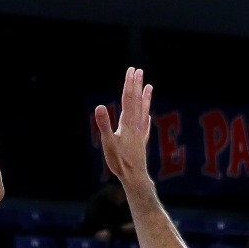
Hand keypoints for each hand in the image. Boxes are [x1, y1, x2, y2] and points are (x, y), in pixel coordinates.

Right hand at [93, 67, 154, 184]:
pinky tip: (148, 116)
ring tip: (149, 86)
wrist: (134, 177)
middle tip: (138, 71)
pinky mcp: (142, 142)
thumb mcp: (108, 143)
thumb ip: (104, 124)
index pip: (128, 99)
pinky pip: (146, 126)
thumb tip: (99, 106)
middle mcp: (136, 125)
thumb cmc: (120, 162)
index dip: (129, 84)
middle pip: (136, 101)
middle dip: (136, 85)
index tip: (131, 70)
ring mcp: (140, 133)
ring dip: (145, 98)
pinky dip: (146, 117)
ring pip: (143, 111)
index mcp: (127, 123)